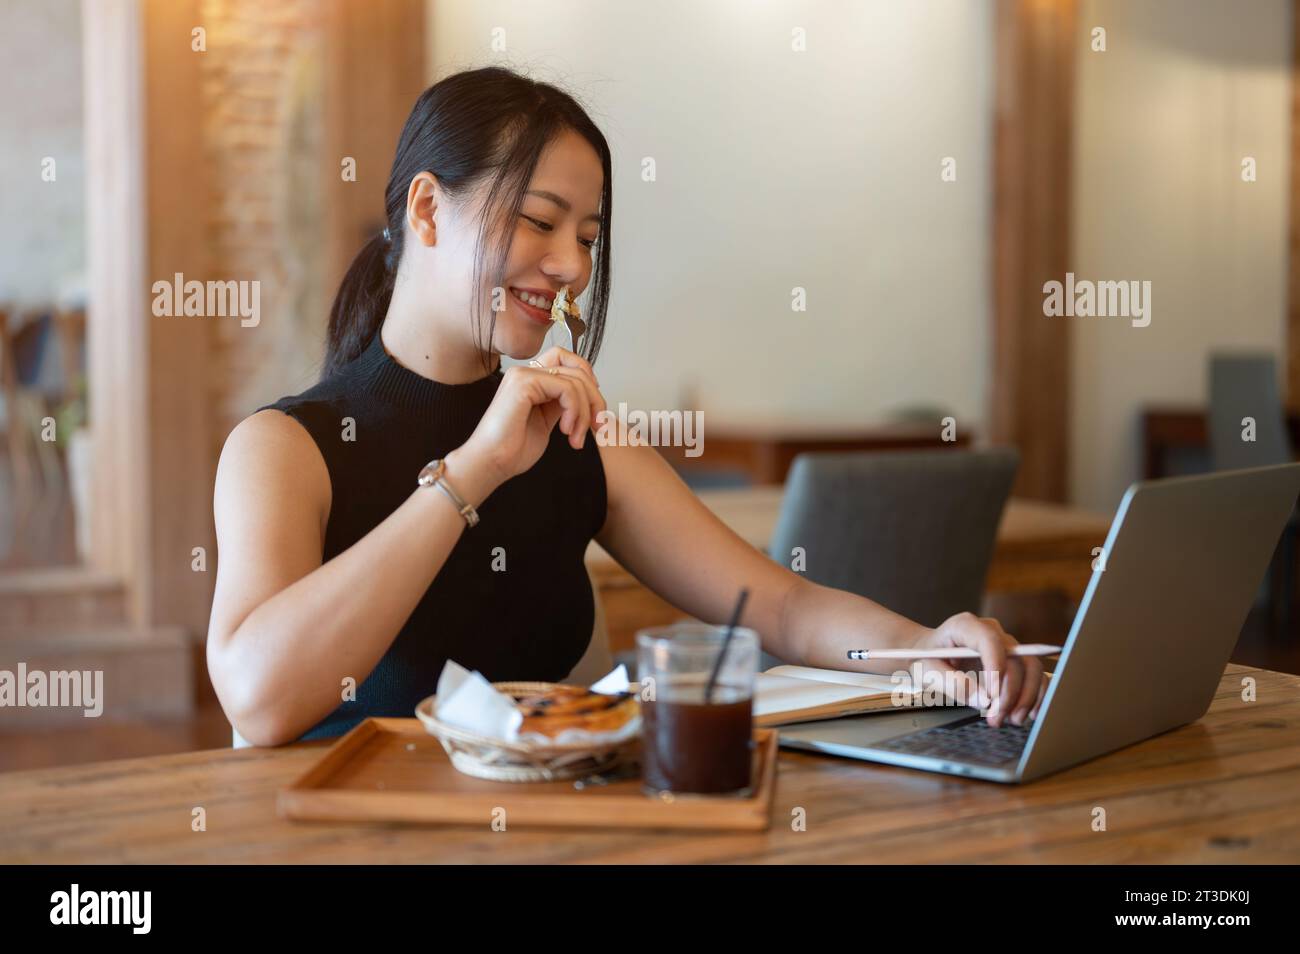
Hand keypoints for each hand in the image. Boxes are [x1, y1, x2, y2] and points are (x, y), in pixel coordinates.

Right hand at [454, 346, 606, 490]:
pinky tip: (565, 430)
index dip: (588, 380)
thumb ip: (563, 404)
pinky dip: (574, 411)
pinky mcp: (524, 383)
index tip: (595, 410)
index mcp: (530, 380)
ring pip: (575, 380)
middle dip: (595, 400)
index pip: (568, 361)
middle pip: (577, 369)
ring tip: (576, 438)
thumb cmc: (513, 450)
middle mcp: (526, 373)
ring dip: (584, 413)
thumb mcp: (548, 421)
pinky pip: (566, 388)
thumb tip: (589, 397)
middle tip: (598, 427)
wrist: (490, 463)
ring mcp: (523, 375)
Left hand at [910, 612, 1047, 727]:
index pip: (990, 641)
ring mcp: (1006, 645)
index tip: (991, 697)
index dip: (995, 668)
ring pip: (1030, 668)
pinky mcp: (1014, 660)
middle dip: (1010, 693)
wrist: (927, 655)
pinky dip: (1035, 696)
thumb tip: (984, 700)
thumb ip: (951, 684)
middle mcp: (992, 631)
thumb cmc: (925, 659)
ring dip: (1026, 697)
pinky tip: (1027, 714)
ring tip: (1011, 720)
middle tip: (997, 717)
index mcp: (966, 626)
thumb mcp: (927, 671)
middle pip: (1016, 658)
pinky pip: (1034, 675)